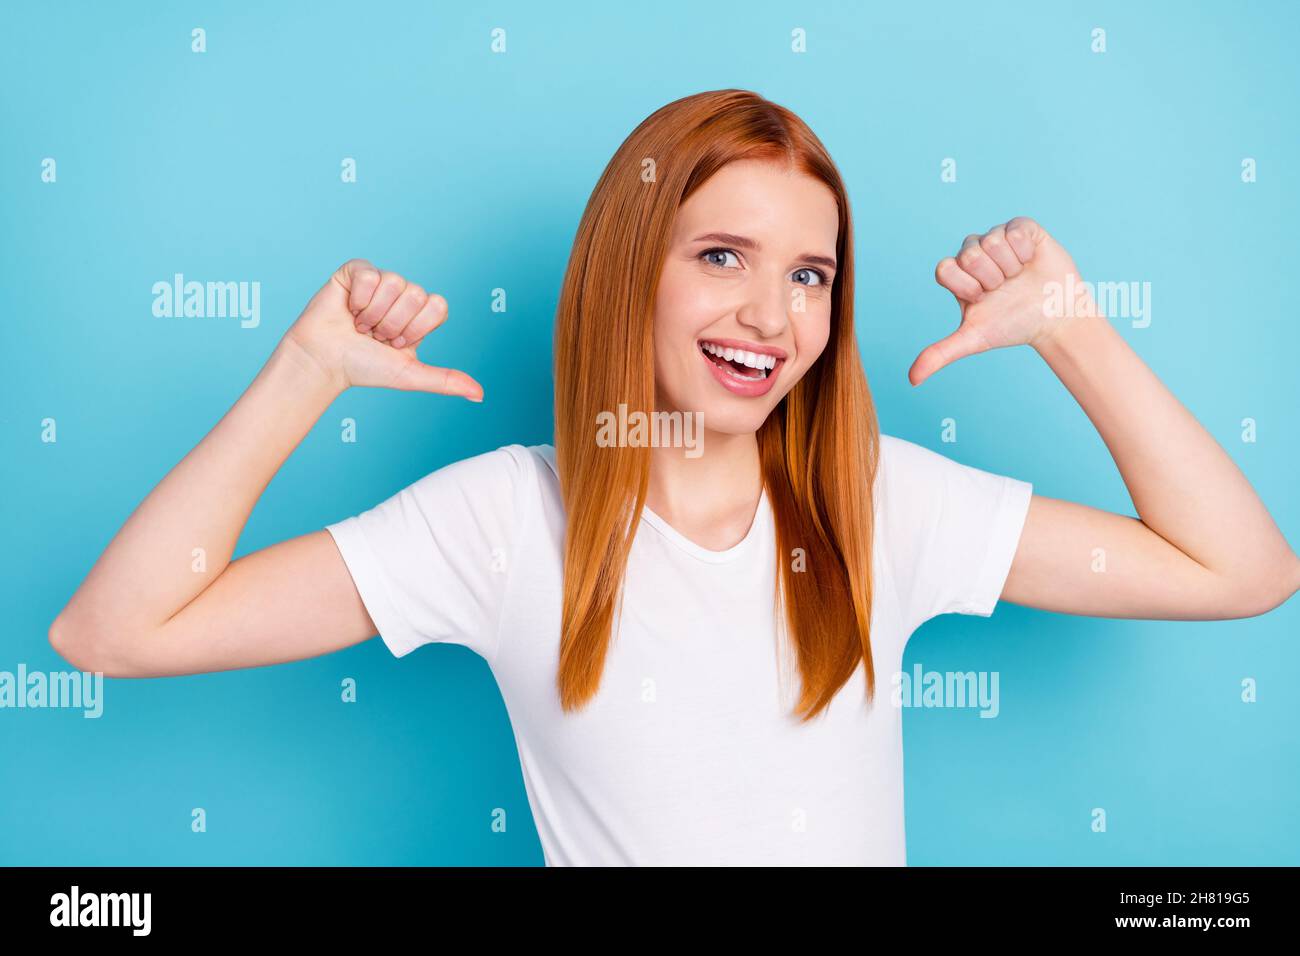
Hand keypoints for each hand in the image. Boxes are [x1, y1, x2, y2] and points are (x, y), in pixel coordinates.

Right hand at [280, 259, 483, 400]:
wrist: (325, 362)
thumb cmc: (364, 367)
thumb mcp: (410, 375)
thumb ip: (445, 381)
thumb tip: (480, 394)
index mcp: (419, 314)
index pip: (438, 306)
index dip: (417, 328)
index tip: (397, 343)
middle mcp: (403, 295)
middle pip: (417, 294)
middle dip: (393, 323)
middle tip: (375, 335)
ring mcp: (380, 280)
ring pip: (394, 282)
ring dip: (374, 313)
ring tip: (360, 325)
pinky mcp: (356, 271)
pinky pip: (369, 275)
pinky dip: (358, 299)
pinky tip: (348, 310)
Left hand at [908, 217, 1095, 385]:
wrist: (1055, 317)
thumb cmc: (1013, 326)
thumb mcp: (974, 339)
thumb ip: (940, 354)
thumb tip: (911, 380)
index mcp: (957, 275)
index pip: (944, 268)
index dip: (966, 286)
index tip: (982, 299)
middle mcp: (973, 253)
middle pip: (969, 254)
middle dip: (991, 278)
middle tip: (1004, 289)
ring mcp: (996, 238)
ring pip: (992, 240)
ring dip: (1010, 266)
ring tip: (1018, 277)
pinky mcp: (1021, 227)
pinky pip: (1014, 230)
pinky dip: (1025, 251)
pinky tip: (1031, 262)